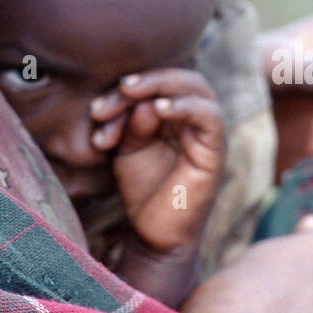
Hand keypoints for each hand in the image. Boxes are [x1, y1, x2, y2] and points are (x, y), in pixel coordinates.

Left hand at [89, 68, 224, 254]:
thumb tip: (143, 99)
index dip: (128, 87)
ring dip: (161, 84)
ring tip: (130, 91)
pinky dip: (185, 106)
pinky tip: (159, 109)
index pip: (158, 81)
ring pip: (196, 88)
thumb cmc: (141, 187)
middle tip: (118, 89)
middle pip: (179, 78)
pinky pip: (209, 117)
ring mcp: (207, 133)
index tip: (97, 107)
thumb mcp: (126, 147)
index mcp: (174, 112)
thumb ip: (132, 121)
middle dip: (146, 79)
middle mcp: (194, 117)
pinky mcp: (214, 151)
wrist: (152, 234)